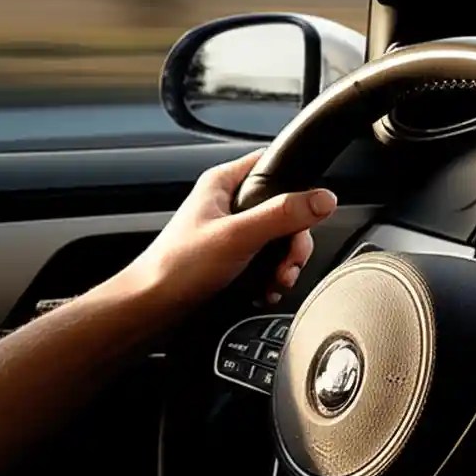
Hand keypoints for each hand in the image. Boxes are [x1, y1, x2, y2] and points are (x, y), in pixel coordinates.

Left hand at [117, 148, 336, 311]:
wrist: (152, 308)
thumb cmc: (176, 268)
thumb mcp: (238, 236)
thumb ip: (283, 215)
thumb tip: (323, 199)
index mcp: (224, 184)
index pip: (273, 166)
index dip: (297, 186)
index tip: (309, 212)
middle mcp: (230, 205)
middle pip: (285, 211)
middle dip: (293, 243)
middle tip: (288, 263)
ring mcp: (232, 233)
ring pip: (279, 241)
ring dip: (285, 265)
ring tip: (275, 282)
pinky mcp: (234, 259)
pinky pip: (268, 263)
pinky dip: (272, 279)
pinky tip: (266, 291)